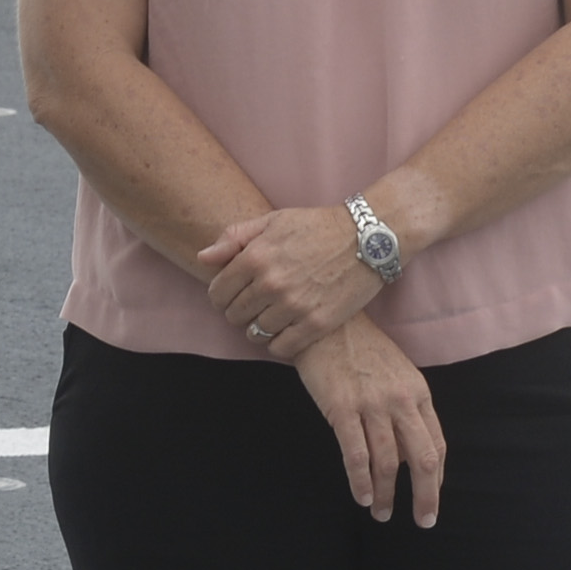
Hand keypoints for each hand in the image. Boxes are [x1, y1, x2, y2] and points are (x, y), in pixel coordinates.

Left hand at [196, 205, 385, 359]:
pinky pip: (281, 348)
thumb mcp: (272, 221)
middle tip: (252, 305)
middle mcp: (271, 284)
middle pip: (234, 315)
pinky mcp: (317, 324)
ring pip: (255, 333)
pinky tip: (285, 330)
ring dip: (257, 328)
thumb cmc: (317, 226)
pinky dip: (278, 343)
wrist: (367, 238)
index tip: (231, 294)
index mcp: (256, 257)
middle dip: (238, 311)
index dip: (220, 295)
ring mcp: (294, 306)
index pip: (217, 292)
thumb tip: (203, 258)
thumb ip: (234, 238)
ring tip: (269, 316)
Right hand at [290, 317, 444, 526]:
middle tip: (423, 520)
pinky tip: (362, 496)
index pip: (436, 445)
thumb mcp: (397, 375)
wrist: (326, 323)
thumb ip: (407, 410)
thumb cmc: (361, 350)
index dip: (436, 479)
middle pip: (421, 459)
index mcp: (418, 392)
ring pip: (387, 462)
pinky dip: (360, 480)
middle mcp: (400, 400)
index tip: (430, 500)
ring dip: (387, 494)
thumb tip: (409, 456)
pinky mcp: (342, 408)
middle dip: (425, 496)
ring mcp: (371, 404)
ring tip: (382, 514)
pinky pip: (355, 454)